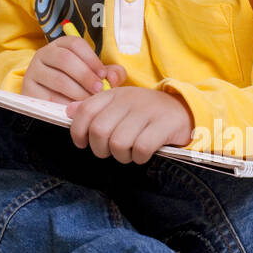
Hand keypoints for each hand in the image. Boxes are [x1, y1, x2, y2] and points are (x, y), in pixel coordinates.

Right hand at [20, 38, 123, 103]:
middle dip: (85, 76)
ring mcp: (33, 71)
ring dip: (78, 92)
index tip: (103, 75)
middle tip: (98, 90)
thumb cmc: (77, 86)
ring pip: (58, 79)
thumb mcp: (94, 76)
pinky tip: (76, 109)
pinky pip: (49, 97)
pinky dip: (65, 104)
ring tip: (89, 102)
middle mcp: (44, 54)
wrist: (50, 101)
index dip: (91, 59)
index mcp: (60, 45)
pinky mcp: (28, 90)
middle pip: (65, 59)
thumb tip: (113, 77)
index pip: (75, 44)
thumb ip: (109, 74)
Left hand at [66, 85, 192, 163]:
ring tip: (128, 153)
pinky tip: (142, 154)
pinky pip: (142, 148)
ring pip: (119, 143)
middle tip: (110, 152)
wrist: (183, 108)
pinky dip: (139, 157)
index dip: (78, 131)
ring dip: (121, 156)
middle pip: (100, 131)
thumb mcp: (118, 104)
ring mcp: (147, 112)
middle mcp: (129, 100)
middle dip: (100, 149)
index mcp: (114, 94)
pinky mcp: (164, 125)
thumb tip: (69, 111)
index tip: (82, 143)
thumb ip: (93, 108)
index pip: (86, 111)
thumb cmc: (145, 111)